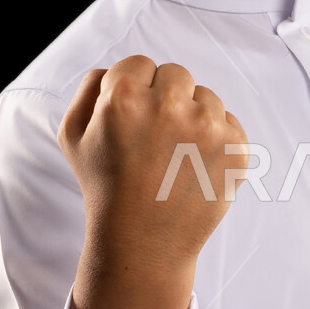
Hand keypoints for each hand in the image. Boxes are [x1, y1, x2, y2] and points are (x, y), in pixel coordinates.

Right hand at [56, 55, 248, 308]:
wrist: (144, 244)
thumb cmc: (106, 187)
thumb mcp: (73, 136)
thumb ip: (91, 88)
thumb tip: (116, 67)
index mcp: (124, 98)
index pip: (139, 64)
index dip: (134, 91)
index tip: (133, 119)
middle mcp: (168, 107)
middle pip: (175, 74)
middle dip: (164, 99)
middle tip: (154, 138)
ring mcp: (207, 128)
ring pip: (205, 97)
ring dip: (192, 117)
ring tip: (174, 156)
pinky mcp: (235, 148)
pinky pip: (229, 122)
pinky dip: (215, 140)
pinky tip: (193, 166)